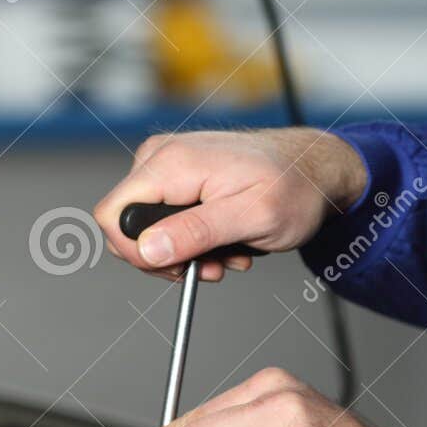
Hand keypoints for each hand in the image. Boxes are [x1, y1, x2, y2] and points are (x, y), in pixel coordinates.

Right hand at [94, 128, 366, 281]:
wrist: (313, 166)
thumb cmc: (293, 186)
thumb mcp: (252, 218)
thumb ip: (196, 232)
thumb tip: (146, 249)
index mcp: (171, 163)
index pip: (113, 215)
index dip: (136, 253)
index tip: (178, 269)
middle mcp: (161, 157)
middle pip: (129, 225)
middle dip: (169, 256)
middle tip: (214, 265)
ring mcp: (167, 163)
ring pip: (150, 227)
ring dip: (188, 251)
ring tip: (230, 251)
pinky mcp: (177, 173)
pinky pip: (166, 216)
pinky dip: (194, 237)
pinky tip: (226, 239)